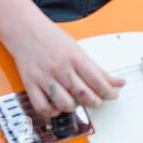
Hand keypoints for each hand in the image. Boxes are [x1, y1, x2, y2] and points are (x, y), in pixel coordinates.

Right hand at [3, 16, 125, 120]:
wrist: (25, 30)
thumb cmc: (52, 39)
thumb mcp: (78, 50)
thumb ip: (97, 69)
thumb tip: (117, 83)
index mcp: (75, 58)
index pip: (98, 81)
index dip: (109, 93)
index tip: (113, 95)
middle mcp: (60, 68)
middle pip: (84, 94)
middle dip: (95, 102)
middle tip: (97, 100)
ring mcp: (45, 77)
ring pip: (65, 104)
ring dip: (74, 107)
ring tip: (76, 101)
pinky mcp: (30, 85)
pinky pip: (43, 107)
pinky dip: (53, 111)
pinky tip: (57, 106)